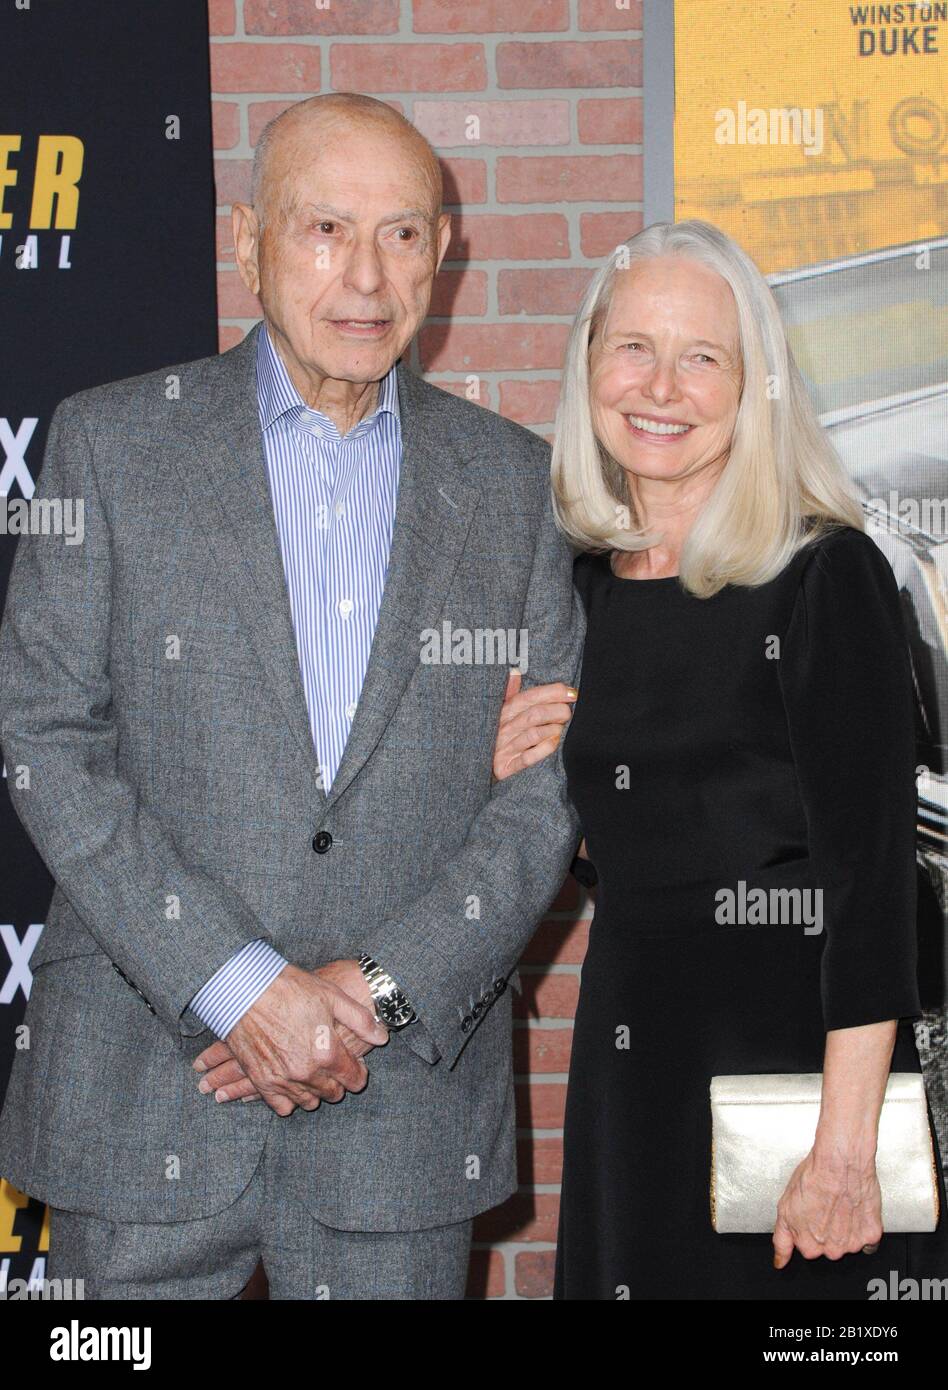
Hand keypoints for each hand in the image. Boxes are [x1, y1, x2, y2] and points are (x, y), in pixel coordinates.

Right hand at [192, 960, 387, 1116]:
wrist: (246, 989)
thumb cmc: (291, 988)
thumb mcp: (332, 996)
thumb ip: (361, 1020)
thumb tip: (382, 1037)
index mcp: (327, 1052)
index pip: (354, 1079)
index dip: (358, 1072)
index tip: (356, 1065)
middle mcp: (306, 1072)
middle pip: (332, 1093)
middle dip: (338, 1083)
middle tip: (335, 1068)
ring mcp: (282, 1079)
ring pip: (308, 1102)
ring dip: (315, 1092)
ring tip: (315, 1075)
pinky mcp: (261, 1080)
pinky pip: (281, 1106)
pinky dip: (289, 1099)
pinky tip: (293, 1085)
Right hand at [492, 669, 577, 781]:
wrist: (480, 767)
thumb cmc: (496, 736)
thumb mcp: (499, 713)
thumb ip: (509, 693)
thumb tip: (515, 671)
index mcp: (503, 712)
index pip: (529, 697)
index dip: (552, 692)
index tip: (572, 693)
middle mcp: (503, 728)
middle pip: (534, 714)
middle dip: (557, 711)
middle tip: (568, 712)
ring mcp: (504, 749)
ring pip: (533, 734)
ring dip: (553, 729)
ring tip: (562, 727)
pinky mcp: (506, 767)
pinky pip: (528, 758)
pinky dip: (545, 748)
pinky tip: (555, 742)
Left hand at [772, 1145, 882, 1266]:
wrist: (840, 1161)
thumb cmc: (813, 1177)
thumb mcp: (785, 1207)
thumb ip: (782, 1240)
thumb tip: (780, 1262)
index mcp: (809, 1246)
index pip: (809, 1247)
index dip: (809, 1228)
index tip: (811, 1213)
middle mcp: (832, 1250)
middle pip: (830, 1248)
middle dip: (827, 1231)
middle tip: (826, 1207)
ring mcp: (853, 1244)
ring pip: (849, 1244)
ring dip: (846, 1230)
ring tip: (840, 1205)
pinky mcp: (872, 1234)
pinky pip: (869, 1241)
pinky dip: (864, 1230)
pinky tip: (856, 1212)